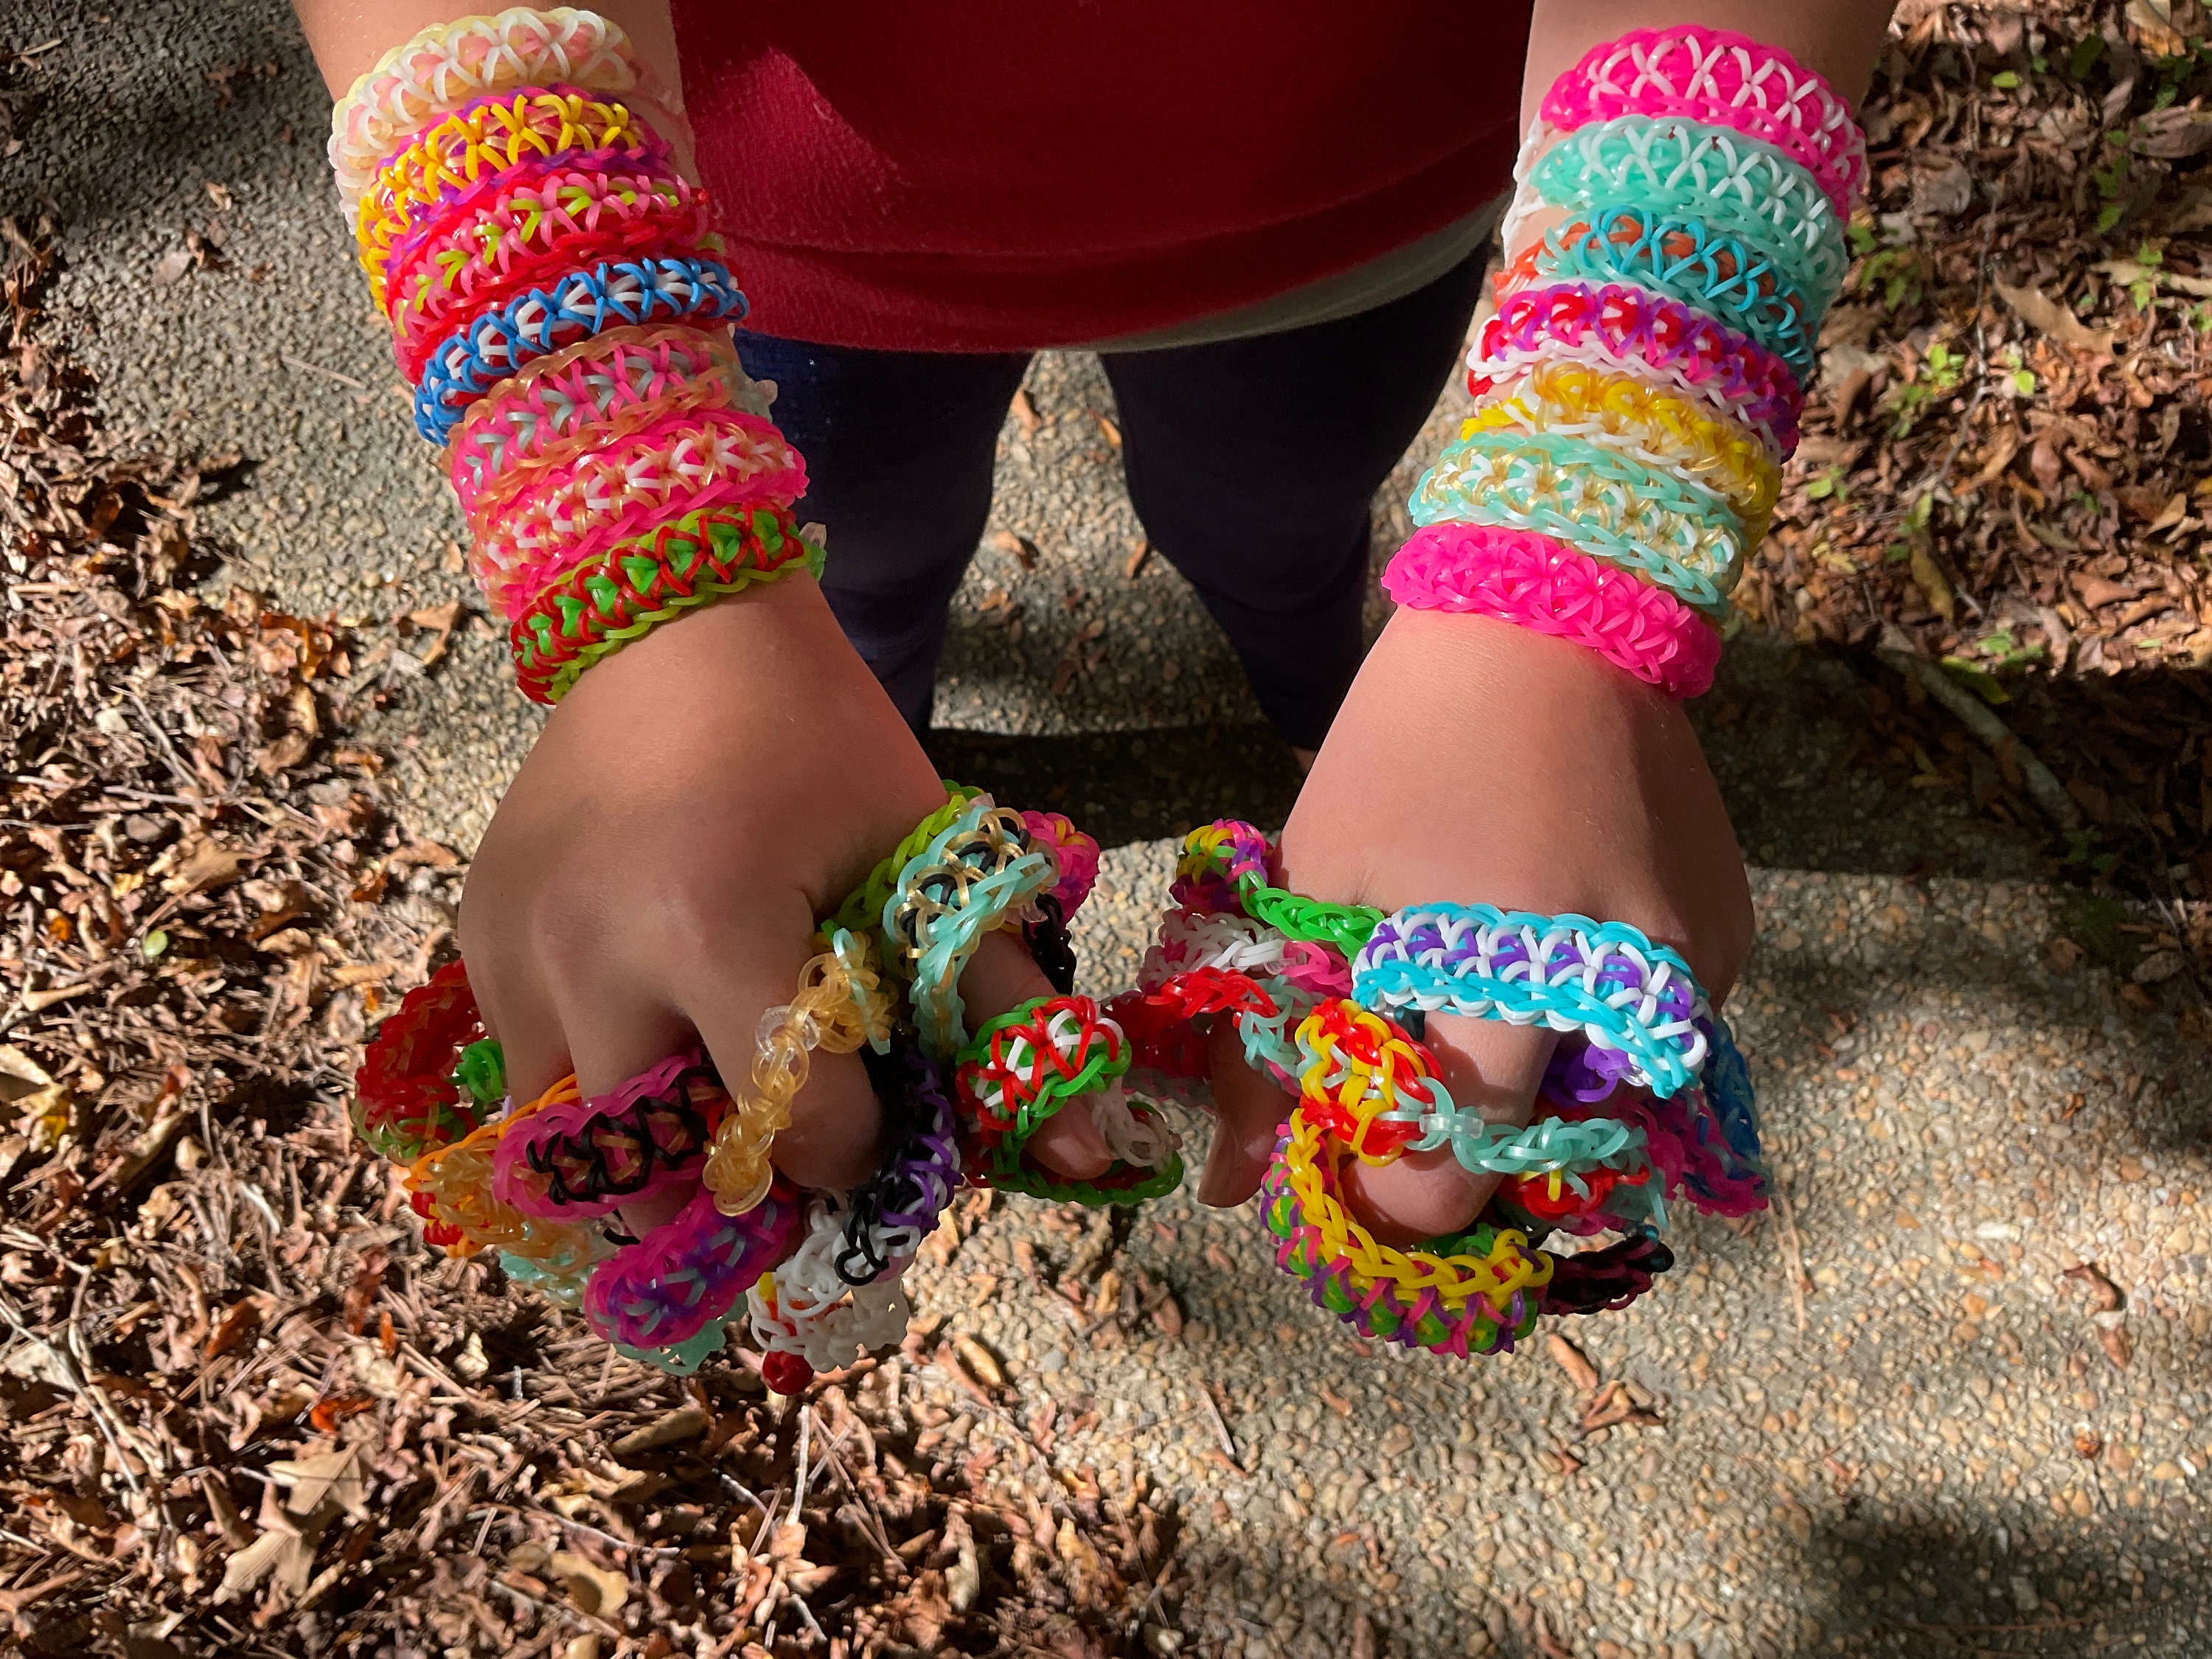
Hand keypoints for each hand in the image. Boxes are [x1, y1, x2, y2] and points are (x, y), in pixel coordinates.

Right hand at [458, 578, 1114, 1232]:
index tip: (883, 1107)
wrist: (676, 620)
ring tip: (721, 1096)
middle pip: (660, 1178)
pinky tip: (659, 1024)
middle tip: (795, 1149)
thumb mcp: (923, 855)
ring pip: (574, 1147)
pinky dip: (598, 1088)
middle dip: (741, 1190)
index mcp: (709, 931)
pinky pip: (531, 1071)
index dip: (860, 1147)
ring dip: (654, 1154)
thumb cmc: (817, 735)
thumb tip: (1085, 1155)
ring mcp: (513, 956)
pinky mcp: (477, 942)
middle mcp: (587, 961)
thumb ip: (1000, 1005)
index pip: (794, 1132)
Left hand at [1198, 609, 1753, 1242]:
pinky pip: (1662, 1047)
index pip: (1461, 1171)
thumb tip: (1232, 1189)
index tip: (1355, 1153)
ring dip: (1538, 1099)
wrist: (1555, 614)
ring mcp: (1698, 967)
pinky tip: (1546, 974)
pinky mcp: (1732, 939)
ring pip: (1614, 1112)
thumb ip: (1270, 1045)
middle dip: (1469, 1153)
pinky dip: (1595, 1043)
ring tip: (1480, 1022)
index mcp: (1508, 967)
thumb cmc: (1409, 745)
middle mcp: (1627, 986)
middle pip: (1547, 1160)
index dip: (1392, 1188)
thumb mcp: (1317, 883)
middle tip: (1415, 1091)